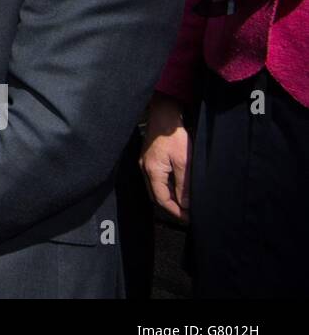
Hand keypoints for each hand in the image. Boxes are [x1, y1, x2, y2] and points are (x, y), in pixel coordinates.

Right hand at [140, 94, 190, 220]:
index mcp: (152, 171)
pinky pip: (155, 179)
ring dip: (168, 197)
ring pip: (155, 188)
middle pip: (156, 196)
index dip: (175, 211)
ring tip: (183, 202)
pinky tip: (176, 187)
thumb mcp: (184, 161)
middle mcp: (145, 169)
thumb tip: (185, 203)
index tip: (188, 217)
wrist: (164, 116)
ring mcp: (144, 164)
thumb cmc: (174, 136)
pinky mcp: (148, 159)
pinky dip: (166, 187)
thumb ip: (184, 184)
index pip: (162, 199)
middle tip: (187, 214)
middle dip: (171, 206)